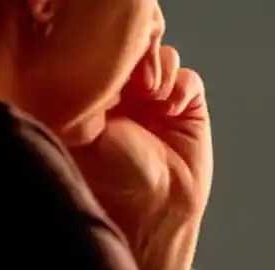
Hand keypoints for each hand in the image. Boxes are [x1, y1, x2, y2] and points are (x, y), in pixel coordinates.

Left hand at [69, 42, 212, 269]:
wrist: (149, 213)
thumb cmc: (108, 181)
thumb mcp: (86, 129)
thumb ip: (92, 91)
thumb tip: (108, 65)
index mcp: (97, 98)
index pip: (105, 57)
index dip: (109, 57)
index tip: (106, 75)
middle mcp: (129, 97)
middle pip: (136, 51)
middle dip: (135, 58)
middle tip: (132, 82)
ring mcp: (160, 103)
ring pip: (164, 58)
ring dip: (159, 68)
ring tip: (151, 94)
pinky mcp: (189, 113)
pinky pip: (189, 80)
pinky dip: (181, 86)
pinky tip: (170, 107)